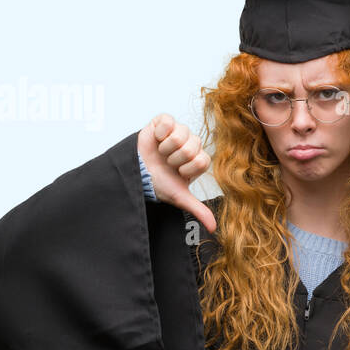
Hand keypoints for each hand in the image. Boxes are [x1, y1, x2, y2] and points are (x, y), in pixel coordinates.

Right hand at [137, 113, 216, 233]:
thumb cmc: (158, 182)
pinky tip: (156, 140)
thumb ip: (198, 209)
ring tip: (161, 153)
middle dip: (176, 159)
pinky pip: (168, 121)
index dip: (187, 168)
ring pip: (181, 134)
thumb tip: (213, 228)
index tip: (177, 173)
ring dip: (167, 147)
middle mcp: (191, 144)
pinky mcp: (164, 121)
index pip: (203, 160)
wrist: (137, 173)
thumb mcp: (179, 197)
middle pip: (193, 147)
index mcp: (198, 159)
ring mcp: (178, 131)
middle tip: (167, 163)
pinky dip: (160, 132)